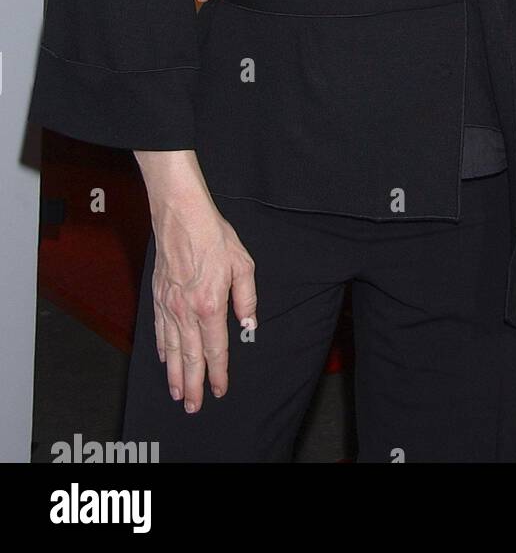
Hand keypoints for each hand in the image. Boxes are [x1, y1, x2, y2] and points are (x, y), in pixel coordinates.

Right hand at [147, 194, 256, 413]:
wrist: (181, 217)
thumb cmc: (214, 237)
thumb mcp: (243, 264)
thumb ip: (246, 297)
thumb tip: (249, 323)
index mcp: (210, 305)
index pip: (216, 349)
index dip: (218, 372)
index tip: (220, 389)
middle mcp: (186, 311)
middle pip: (191, 357)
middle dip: (193, 384)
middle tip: (194, 406)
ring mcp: (169, 305)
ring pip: (172, 349)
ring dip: (175, 374)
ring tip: (178, 393)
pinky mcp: (158, 297)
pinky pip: (160, 330)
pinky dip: (163, 349)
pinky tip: (165, 359)